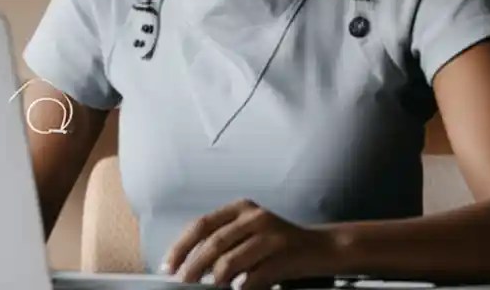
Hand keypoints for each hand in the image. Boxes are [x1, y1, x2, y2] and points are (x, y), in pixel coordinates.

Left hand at [161, 199, 339, 288]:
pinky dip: (241, 285)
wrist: (321, 247)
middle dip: (192, 267)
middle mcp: (254, 217)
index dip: (181, 246)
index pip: (201, 225)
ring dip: (215, 280)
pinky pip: (253, 275)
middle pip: (213, 243)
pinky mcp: (283, 254)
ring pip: (230, 261)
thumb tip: (190, 264)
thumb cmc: (279, 242)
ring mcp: (270, 235)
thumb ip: (223, 240)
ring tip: (211, 288)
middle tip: (183, 282)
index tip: (169, 265)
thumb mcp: (250, 231)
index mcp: (240, 208)